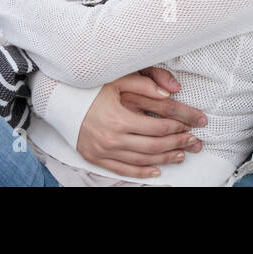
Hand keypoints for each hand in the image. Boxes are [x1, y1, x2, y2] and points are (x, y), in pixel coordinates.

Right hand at [75, 67, 206, 178]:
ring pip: (142, 161)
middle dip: (177, 144)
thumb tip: (169, 92)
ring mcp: (104, 151)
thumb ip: (143, 84)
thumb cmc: (90, 89)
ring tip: (181, 154)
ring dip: (164, 159)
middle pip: (154, 146)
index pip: (157, 127)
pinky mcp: (96, 158)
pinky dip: (141, 173)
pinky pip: (123, 170)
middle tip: (193, 141)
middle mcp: (112, 138)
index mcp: (119, 118)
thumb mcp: (116, 80)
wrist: (59, 102)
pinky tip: (156, 171)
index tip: (192, 125)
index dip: (178, 126)